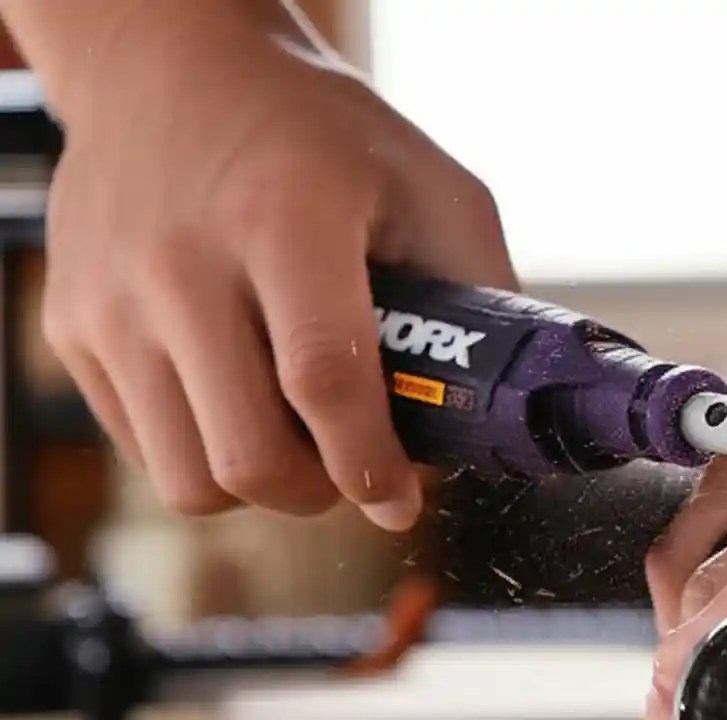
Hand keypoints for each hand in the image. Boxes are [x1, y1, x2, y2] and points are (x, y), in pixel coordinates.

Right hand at [34, 5, 514, 529]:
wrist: (169, 69)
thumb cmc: (315, 132)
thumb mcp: (427, 181)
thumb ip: (475, 287)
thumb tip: (490, 403)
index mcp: (282, 218)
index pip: (324, 380)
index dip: (372, 462)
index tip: (402, 497)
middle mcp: (179, 264)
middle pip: (249, 455)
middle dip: (321, 491)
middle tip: (352, 466)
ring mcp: (109, 301)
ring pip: (188, 479)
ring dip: (260, 486)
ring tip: (296, 436)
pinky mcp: (72, 326)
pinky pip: (143, 447)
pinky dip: (203, 450)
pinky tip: (239, 395)